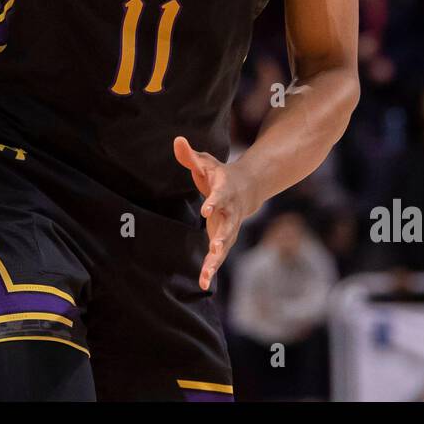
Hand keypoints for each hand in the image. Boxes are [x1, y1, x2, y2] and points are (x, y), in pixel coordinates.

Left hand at [173, 136, 256, 291]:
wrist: (246, 188)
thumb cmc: (220, 175)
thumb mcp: (206, 162)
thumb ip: (190, 155)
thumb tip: (177, 140)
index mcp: (225, 191)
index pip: (220, 196)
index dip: (214, 202)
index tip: (206, 209)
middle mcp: (231, 212)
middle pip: (229, 226)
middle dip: (223, 237)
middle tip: (216, 248)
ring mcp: (231, 228)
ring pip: (226, 245)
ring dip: (217, 260)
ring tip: (207, 274)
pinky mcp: (226, 239)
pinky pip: (220, 256)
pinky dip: (211, 269)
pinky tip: (202, 283)